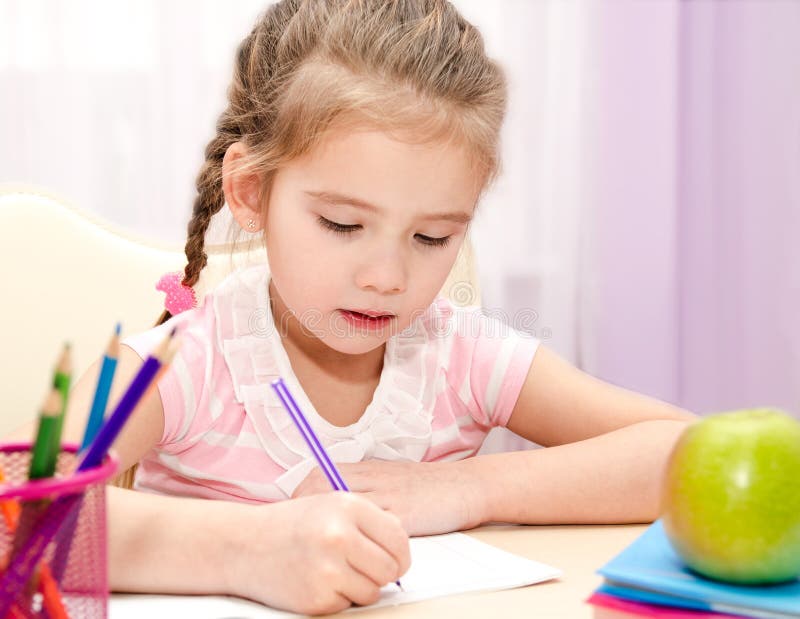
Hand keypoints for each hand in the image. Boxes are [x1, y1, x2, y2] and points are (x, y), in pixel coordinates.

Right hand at [226, 493, 409, 614]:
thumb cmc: (292, 524)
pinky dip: (337, 597)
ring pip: (372, 591)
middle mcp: (339, 535)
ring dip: (359, 587)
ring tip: (334, 570)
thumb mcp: (332, 505)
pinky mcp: (316, 598)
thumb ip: (371, 520)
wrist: (244, 544)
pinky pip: (347, 605)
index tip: (393, 558)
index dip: (400, 554)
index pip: (399, 538)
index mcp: (349, 506)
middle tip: (361, 567)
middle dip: (382, 573)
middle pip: (390, 569)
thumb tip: (401, 543)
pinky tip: (317, 580)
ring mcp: (327, 568)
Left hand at [293, 460, 487, 535]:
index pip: (319, 474)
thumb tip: (329, 498)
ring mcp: (387, 496)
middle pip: (322, 488)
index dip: (300, 494)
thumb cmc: (426, 485)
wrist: (465, 486)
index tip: (294, 514)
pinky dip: (359, 545)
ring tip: (319, 548)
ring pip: (343, 509)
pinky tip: (352, 558)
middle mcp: (372, 478)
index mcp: (366, 467)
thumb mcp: (389, 475)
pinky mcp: (404, 516)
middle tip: (300, 534)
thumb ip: (362, 483)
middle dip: (304, 511)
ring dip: (327, 530)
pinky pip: (373, 531)